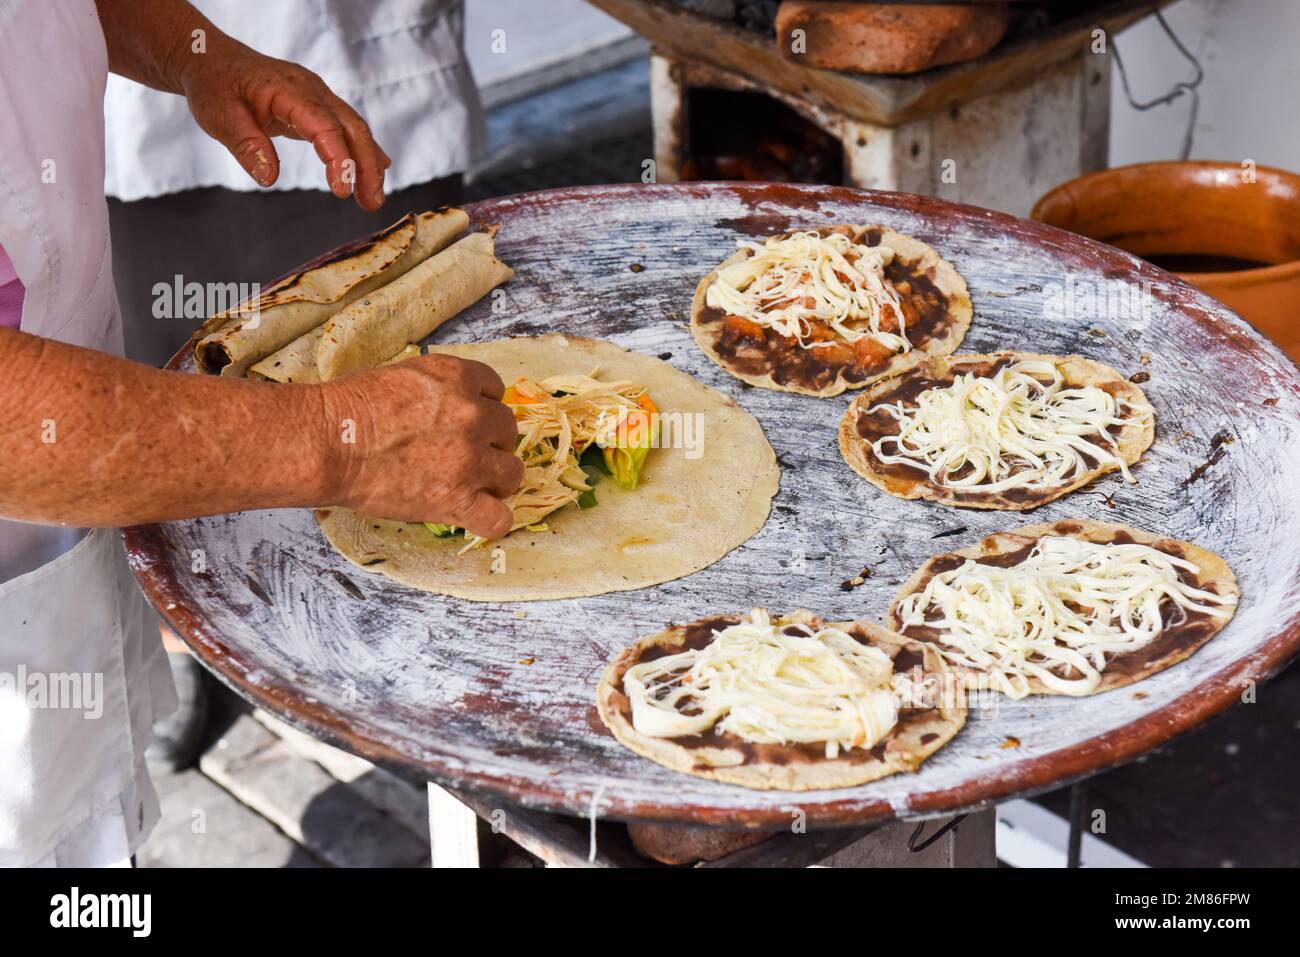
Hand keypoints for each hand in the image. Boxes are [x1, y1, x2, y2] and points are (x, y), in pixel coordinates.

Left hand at [178, 35, 389, 209]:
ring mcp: (318, 96)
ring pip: (355, 129)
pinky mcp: (317, 107)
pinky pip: (346, 129)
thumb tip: (269, 178)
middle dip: (366, 166)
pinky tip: (376, 172)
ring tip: (371, 200)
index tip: (342, 191)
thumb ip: (246, 145)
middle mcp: (311, 89)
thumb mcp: (219, 116)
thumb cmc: (214, 85)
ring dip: (368, 165)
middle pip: (352, 127)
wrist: (211, 59)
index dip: (338, 159)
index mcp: (288, 89)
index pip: (324, 126)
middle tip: (372, 203)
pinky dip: (362, 152)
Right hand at [321, 355, 523, 537]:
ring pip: (512, 473)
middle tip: (462, 455)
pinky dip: (491, 520)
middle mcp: (473, 415)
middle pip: (508, 431)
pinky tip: (474, 515)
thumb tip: (447, 406)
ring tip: (468, 485)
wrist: (327, 442)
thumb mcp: (402, 375)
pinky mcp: (457, 499)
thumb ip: (438, 389)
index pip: (495, 390)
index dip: (483, 407)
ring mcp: (470, 459)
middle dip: (490, 443)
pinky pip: (499, 518)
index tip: (467, 421)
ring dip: (495, 480)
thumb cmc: (349, 409)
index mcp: (459, 378)